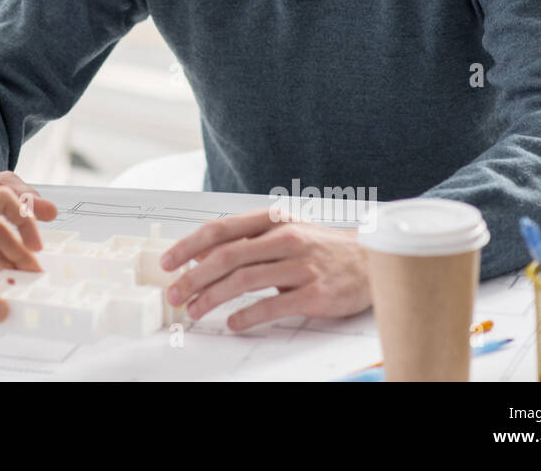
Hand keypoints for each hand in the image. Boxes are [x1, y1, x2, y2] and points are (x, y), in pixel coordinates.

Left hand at [160, 209, 371, 330]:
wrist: (371, 260)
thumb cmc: (320, 246)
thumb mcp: (284, 230)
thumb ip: (246, 239)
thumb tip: (201, 253)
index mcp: (273, 219)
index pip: (221, 229)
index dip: (189, 245)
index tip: (168, 262)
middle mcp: (285, 238)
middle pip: (227, 257)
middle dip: (193, 277)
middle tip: (175, 294)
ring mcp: (301, 265)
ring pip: (244, 281)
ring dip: (212, 298)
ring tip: (195, 310)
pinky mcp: (314, 293)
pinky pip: (272, 306)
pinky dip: (247, 315)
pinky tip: (232, 322)